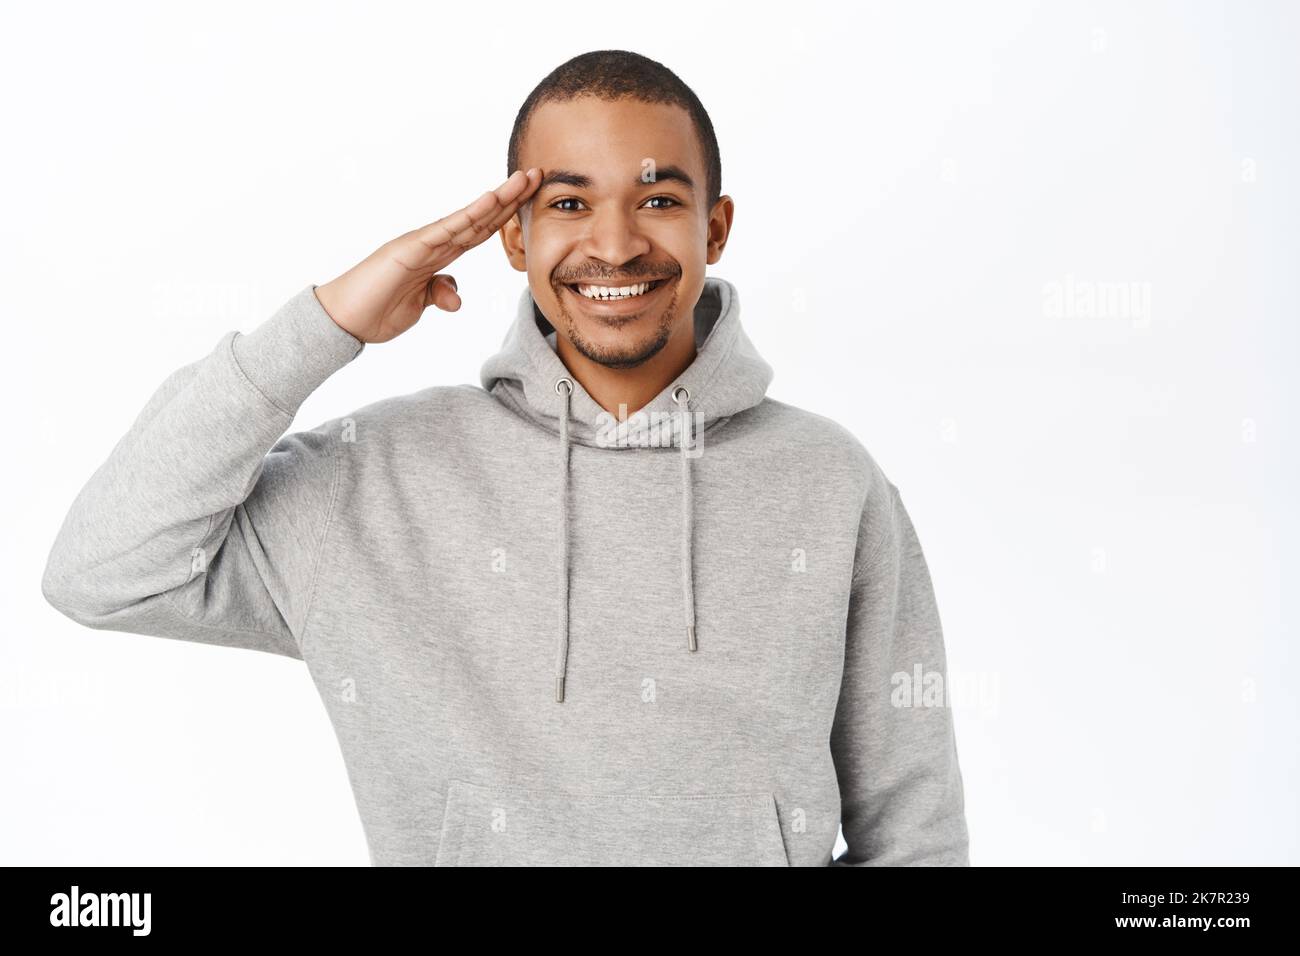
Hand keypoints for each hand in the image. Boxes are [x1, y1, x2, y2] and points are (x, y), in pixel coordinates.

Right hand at [314, 168, 540, 342]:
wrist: (345, 320)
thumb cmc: (377, 310)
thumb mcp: (420, 305)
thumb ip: (440, 294)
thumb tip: (456, 297)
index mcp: (438, 255)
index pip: (480, 231)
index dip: (505, 214)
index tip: (530, 199)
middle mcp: (432, 242)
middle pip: (480, 217)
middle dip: (510, 197)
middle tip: (537, 175)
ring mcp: (422, 243)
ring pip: (468, 218)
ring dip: (497, 199)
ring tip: (522, 180)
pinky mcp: (409, 249)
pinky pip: (445, 230)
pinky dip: (468, 215)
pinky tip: (489, 200)